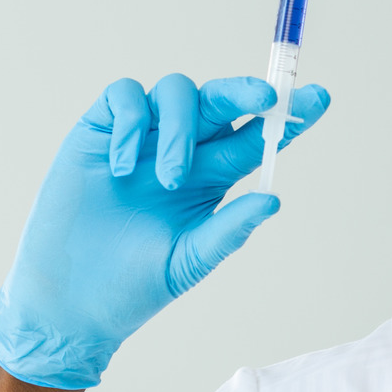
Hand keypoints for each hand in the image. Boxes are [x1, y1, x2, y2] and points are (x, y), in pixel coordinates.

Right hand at [0, 73, 331, 388]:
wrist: (71, 301)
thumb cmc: (135, 284)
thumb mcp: (190, 261)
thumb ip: (230, 230)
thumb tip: (274, 200)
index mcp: (212, 176)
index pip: (256, 136)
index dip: (288, 116)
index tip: (320, 99)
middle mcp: (182, 149)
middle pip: (221, 101)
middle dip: (246, 92)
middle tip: (266, 98)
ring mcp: (141, 137)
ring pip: (177, 91)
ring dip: (183, 126)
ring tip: (171, 177)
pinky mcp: (98, 131)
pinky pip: (124, 96)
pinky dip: (132, 121)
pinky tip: (123, 166)